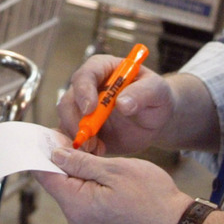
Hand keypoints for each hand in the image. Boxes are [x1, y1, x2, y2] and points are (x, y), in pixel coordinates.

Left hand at [32, 147, 192, 223]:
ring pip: (69, 188)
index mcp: (77, 204)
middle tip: (81, 139)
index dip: (44, 152)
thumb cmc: (151, 196)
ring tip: (95, 152)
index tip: (54, 134)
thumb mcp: (115, 169)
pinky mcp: (96, 222)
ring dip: (77, 169)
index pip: (45, 175)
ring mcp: (85, 222)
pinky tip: (101, 169)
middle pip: (56, 181)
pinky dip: (86, 181)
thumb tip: (55, 154)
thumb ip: (81, 162)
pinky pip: (81, 197)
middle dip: (63, 158)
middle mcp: (76, 218)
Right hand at [56, 54, 174, 155]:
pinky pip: (71, 137)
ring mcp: (81, 109)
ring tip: (97, 150)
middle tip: (90, 139)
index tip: (91, 109)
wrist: (155, 119)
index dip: (84, 91)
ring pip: (66, 121)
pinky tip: (95, 153)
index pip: (85, 75)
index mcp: (102, 69)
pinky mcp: (83, 129)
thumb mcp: (157, 91)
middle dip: (75, 121)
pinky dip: (79, 148)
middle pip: (68, 101)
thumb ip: (142, 93)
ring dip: (78, 137)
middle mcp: (87, 87)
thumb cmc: (156, 97)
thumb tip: (122, 103)